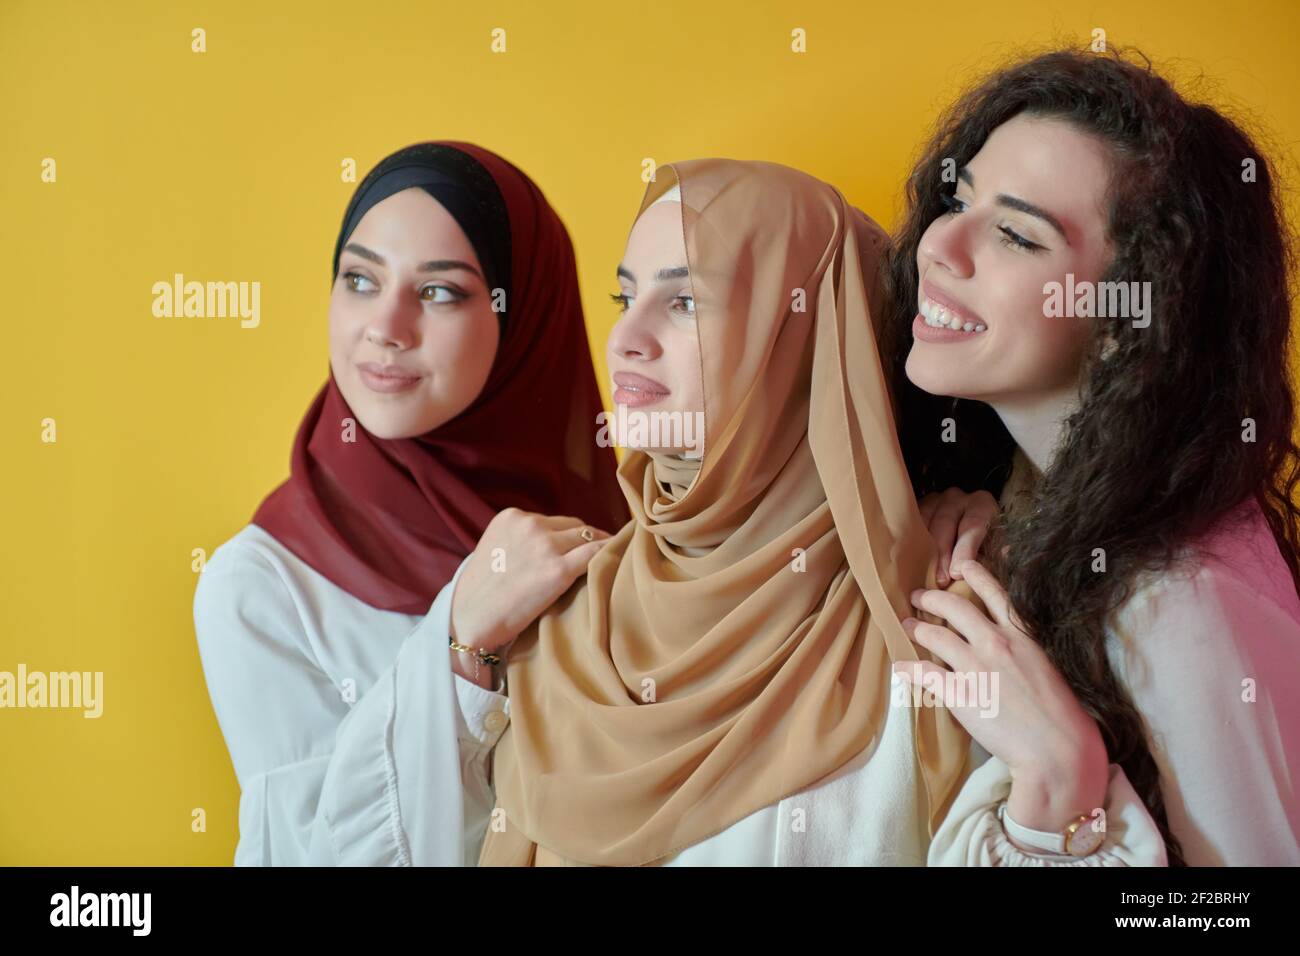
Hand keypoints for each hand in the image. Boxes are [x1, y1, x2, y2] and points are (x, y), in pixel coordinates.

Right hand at [450, 508, 613, 653]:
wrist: (470, 620)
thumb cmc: (481, 593)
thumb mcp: (495, 548)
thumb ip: (520, 539)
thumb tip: (555, 542)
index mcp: (512, 517)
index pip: (554, 521)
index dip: (569, 537)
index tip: (580, 548)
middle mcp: (530, 524)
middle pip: (574, 526)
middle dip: (585, 541)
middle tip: (599, 556)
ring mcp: (545, 546)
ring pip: (588, 537)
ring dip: (599, 548)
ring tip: (612, 560)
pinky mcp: (558, 570)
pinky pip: (595, 554)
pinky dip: (608, 555)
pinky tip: (618, 561)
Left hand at [893, 558, 1109, 831]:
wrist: (1058, 750)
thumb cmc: (1061, 715)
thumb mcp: (1048, 666)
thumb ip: (1024, 649)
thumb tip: (1005, 645)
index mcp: (1022, 635)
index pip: (994, 593)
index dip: (974, 575)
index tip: (960, 566)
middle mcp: (996, 643)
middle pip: (954, 607)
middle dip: (932, 598)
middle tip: (918, 597)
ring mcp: (975, 666)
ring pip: (935, 635)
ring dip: (916, 628)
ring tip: (906, 626)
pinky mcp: (959, 693)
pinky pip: (924, 674)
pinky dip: (909, 668)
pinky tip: (900, 667)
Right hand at [918, 487, 998, 586]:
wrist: (970, 530)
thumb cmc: (985, 542)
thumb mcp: (996, 545)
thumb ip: (999, 550)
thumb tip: (1006, 554)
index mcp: (981, 504)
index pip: (972, 524)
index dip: (965, 549)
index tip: (958, 573)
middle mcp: (957, 498)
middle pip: (946, 522)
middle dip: (942, 553)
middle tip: (940, 581)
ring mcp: (935, 500)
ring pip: (925, 522)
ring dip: (922, 550)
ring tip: (924, 576)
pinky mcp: (918, 507)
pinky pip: (910, 523)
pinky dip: (910, 542)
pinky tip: (910, 562)